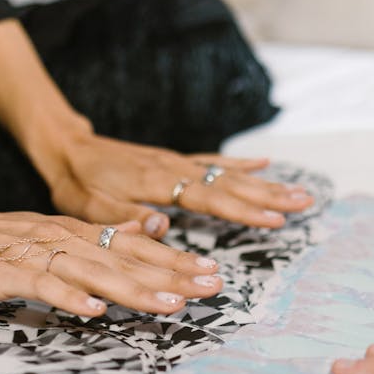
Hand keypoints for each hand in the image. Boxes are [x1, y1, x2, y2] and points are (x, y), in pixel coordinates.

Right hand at [0, 202, 223, 316]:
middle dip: (172, 274)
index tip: (212, 272)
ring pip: (95, 273)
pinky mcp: (9, 272)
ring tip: (172, 304)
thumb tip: (146, 232)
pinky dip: (69, 298)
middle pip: (126, 260)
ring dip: (135, 289)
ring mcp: (37, 255)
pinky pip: (43, 286)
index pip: (135, 247)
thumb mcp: (52, 233)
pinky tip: (93, 312)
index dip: (174, 260)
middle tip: (212, 287)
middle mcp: (64, 239)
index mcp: (76, 233)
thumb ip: (97, 237)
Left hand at [33, 132, 312, 237]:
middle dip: (269, 195)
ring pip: (228, 171)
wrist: (67, 148)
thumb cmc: (76, 183)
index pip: (208, 197)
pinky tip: (266, 162)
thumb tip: (161, 225)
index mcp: (155, 182)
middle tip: (306, 203)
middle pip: (229, 182)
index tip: (274, 218)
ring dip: (265, 182)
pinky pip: (213, 160)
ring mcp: (177, 161)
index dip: (242, 209)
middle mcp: (173, 167)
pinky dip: (241, 161)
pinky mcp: (175, 159)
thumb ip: (123, 216)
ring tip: (299, 192)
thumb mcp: (88, 206)